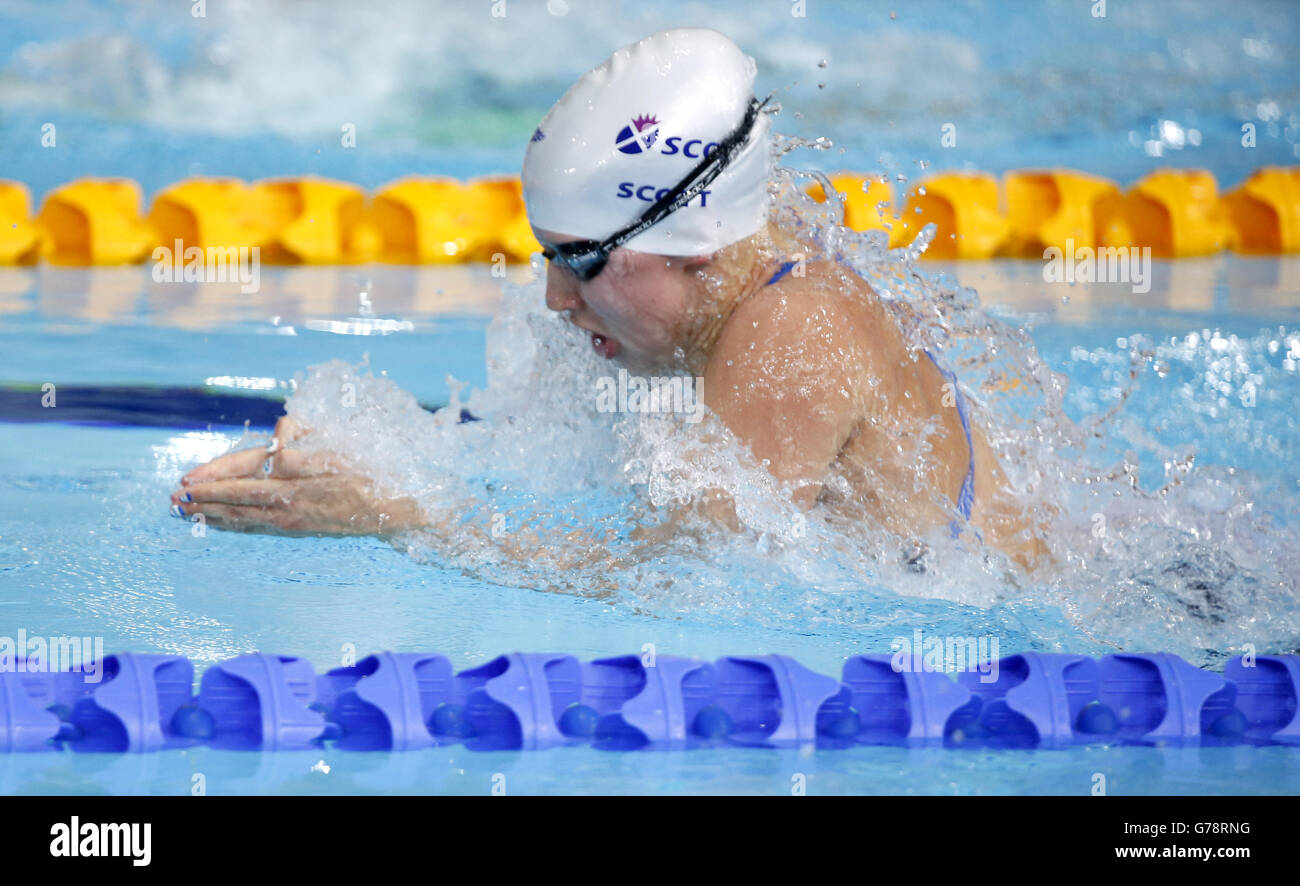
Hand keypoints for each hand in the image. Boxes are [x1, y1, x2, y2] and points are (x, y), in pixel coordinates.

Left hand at [169, 416, 422, 537]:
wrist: (398, 511)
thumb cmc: (372, 473)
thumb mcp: (340, 451)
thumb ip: (305, 445)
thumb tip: (279, 433)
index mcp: (297, 475)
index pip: (246, 471)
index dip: (215, 475)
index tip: (188, 478)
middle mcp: (289, 500)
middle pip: (237, 497)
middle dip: (204, 498)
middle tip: (173, 500)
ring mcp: (293, 517)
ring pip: (243, 514)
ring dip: (212, 512)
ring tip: (186, 511)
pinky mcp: (300, 527)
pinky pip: (258, 525)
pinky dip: (235, 523)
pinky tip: (222, 522)